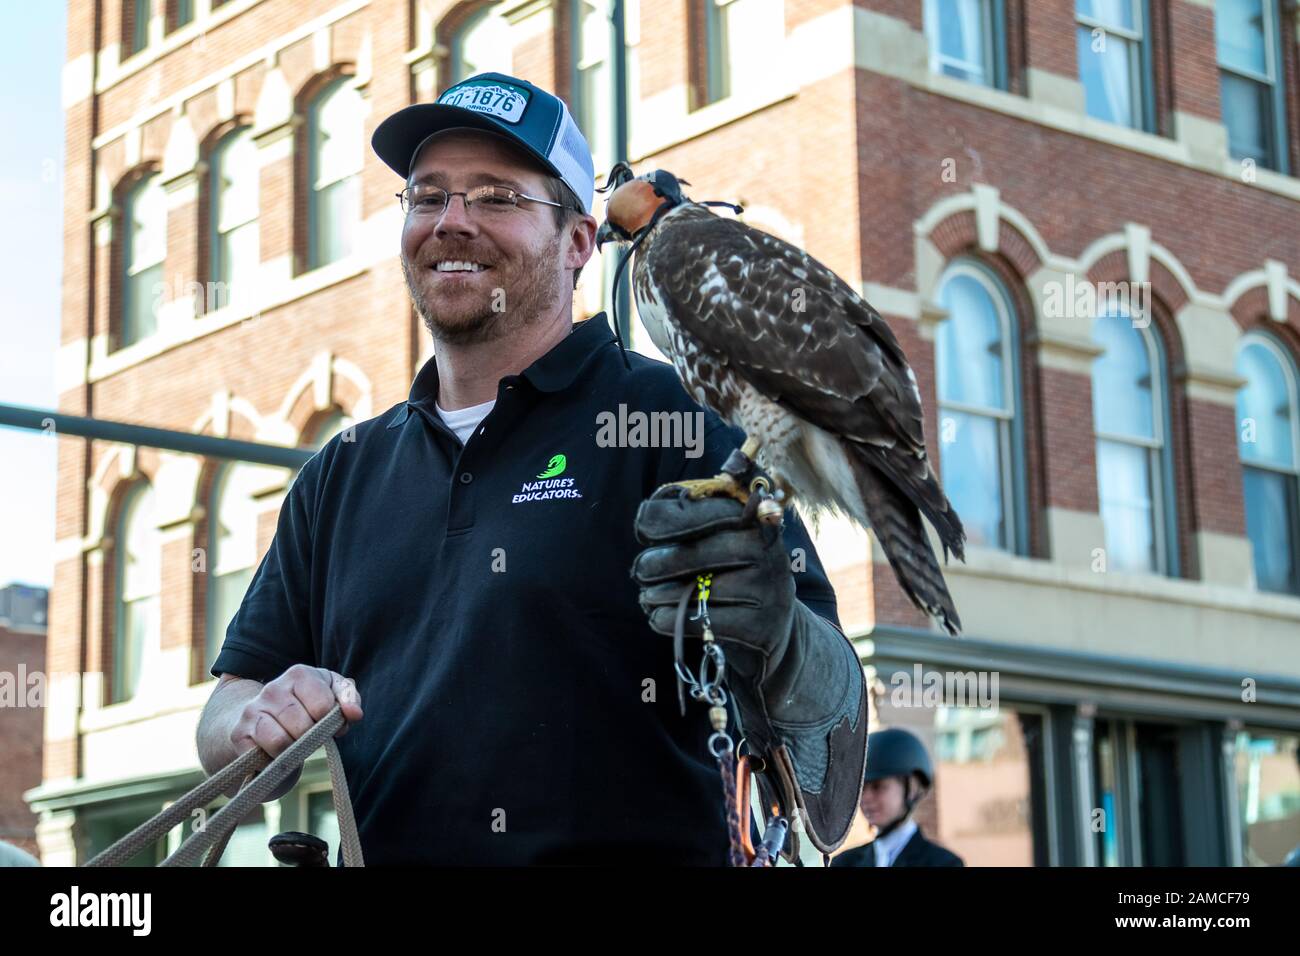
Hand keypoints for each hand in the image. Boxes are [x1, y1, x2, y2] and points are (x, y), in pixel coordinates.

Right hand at [230, 664, 363, 758]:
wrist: (261, 721)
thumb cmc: (306, 707)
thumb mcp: (331, 695)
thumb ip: (349, 698)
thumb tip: (355, 714)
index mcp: (299, 674)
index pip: (324, 706)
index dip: (331, 721)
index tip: (327, 722)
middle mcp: (273, 688)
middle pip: (304, 727)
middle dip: (312, 738)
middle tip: (308, 735)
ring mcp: (252, 711)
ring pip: (282, 743)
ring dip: (293, 751)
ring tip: (293, 743)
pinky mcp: (239, 735)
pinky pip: (263, 756)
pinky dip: (274, 761)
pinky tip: (274, 752)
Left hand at [630, 487, 794, 679]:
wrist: (771, 631)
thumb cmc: (733, 579)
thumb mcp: (722, 548)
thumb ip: (694, 527)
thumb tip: (647, 515)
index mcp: (758, 525)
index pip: (717, 513)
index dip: (676, 518)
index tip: (642, 527)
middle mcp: (770, 555)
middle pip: (708, 552)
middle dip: (666, 561)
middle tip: (639, 570)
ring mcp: (770, 592)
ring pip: (705, 590)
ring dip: (665, 594)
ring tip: (646, 597)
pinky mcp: (762, 628)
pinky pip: (708, 622)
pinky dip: (676, 620)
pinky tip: (657, 618)